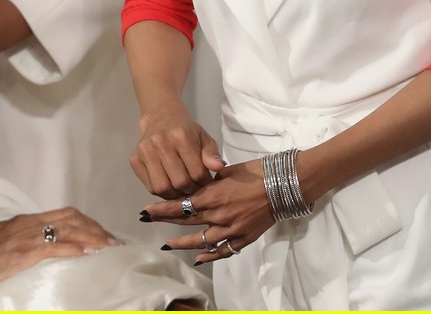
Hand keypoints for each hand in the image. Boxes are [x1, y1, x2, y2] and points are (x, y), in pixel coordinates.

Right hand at [0, 208, 119, 299]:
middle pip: (72, 219)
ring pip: (69, 230)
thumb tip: (41, 239)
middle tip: (112, 241)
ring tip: (108, 246)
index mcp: (27, 219)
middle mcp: (31, 223)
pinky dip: (76, 248)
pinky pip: (56, 247)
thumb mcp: (5, 236)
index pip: (65, 214)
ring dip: (92, 238)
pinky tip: (89, 253)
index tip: (101, 232)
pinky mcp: (26, 252)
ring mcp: (29, 236)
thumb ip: (24, 235)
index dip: (87, 222)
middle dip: (95, 229)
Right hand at [131, 104, 223, 198]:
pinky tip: (170, 186)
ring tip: (182, 190)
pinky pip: (150, 187)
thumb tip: (219, 167)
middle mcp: (161, 143)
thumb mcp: (204, 137)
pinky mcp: (135, 160)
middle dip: (190, 190)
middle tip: (194, 189)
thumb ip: (211, 154)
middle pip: (179, 182)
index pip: (196, 171)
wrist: (161, 116)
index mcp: (181, 135)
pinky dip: (162, 192)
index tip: (206, 183)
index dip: (204, 182)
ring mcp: (145, 151)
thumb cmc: (186, 130)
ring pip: (163, 188)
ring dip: (175, 195)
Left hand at [145, 159, 275, 264]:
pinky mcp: (243, 238)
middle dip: (165, 221)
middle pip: (186, 222)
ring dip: (182, 243)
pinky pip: (223, 251)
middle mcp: (218, 216)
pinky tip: (199, 258)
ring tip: (168, 245)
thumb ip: (211, 180)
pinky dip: (209, 256)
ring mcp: (230, 230)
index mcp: (213, 196)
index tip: (146, 211)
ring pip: (200, 241)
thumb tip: (198, 182)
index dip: (162, 209)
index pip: (180, 204)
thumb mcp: (229, 171)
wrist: (284, 186)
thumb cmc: (257, 172)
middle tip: (149, 221)